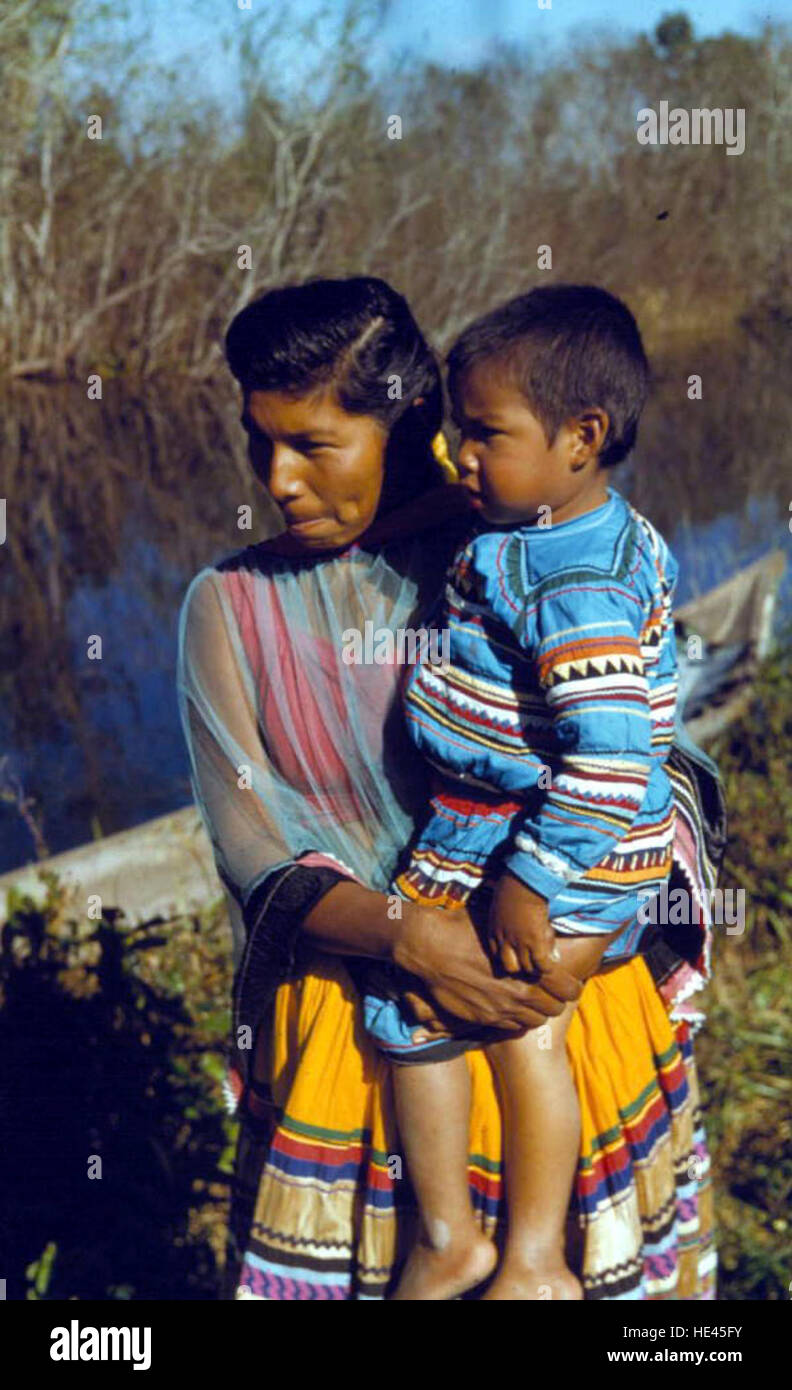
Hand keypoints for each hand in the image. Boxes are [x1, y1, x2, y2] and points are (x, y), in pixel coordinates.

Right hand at [392, 900, 580, 1038]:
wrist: (430, 949)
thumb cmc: (465, 929)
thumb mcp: (501, 927)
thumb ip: (528, 938)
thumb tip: (550, 937)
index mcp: (530, 970)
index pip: (569, 988)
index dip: (572, 986)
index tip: (568, 981)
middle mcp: (520, 994)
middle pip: (555, 1009)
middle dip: (554, 1000)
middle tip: (548, 990)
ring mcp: (501, 1010)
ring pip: (535, 1022)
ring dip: (536, 1012)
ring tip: (529, 1000)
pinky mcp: (483, 1019)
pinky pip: (511, 1028)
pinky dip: (516, 1020)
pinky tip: (508, 1006)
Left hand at [487, 871, 559, 975]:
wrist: (523, 881)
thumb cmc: (512, 884)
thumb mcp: (500, 901)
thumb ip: (504, 912)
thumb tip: (510, 910)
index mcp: (494, 930)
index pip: (496, 954)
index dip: (508, 957)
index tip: (516, 956)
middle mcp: (505, 940)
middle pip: (510, 967)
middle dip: (520, 968)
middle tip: (532, 964)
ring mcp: (519, 943)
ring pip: (527, 968)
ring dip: (537, 968)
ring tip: (545, 966)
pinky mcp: (535, 941)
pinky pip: (542, 963)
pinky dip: (547, 966)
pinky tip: (554, 961)